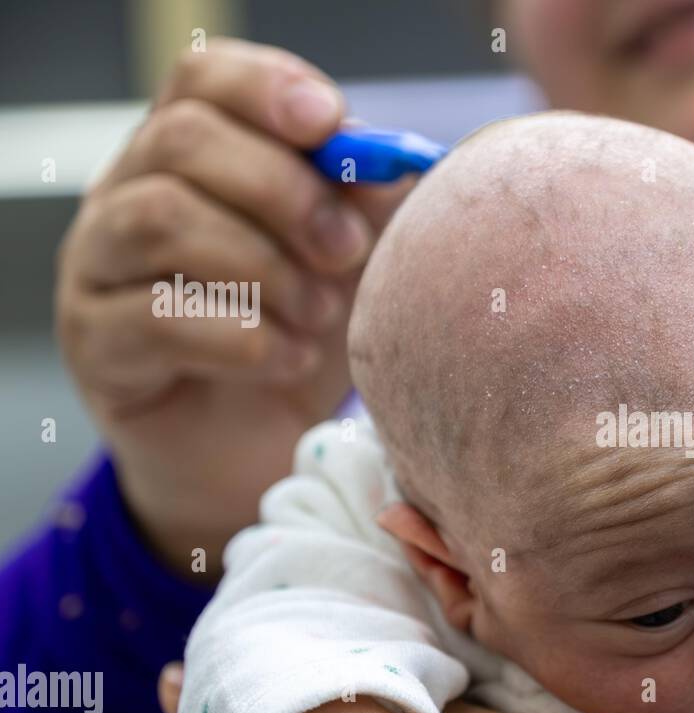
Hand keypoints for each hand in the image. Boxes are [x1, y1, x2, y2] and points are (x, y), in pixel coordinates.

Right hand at [56, 37, 416, 578]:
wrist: (257, 450)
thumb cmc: (302, 335)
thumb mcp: (351, 263)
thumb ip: (368, 204)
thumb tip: (396, 164)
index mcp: (192, 157)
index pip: (202, 79)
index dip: (264, 88)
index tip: (329, 123)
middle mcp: (129, 195)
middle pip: (182, 142)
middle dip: (282, 191)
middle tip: (348, 250)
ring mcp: (98, 268)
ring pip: (160, 221)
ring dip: (262, 267)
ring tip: (319, 315)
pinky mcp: (96, 344)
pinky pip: (156, 318)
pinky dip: (242, 339)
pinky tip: (290, 359)